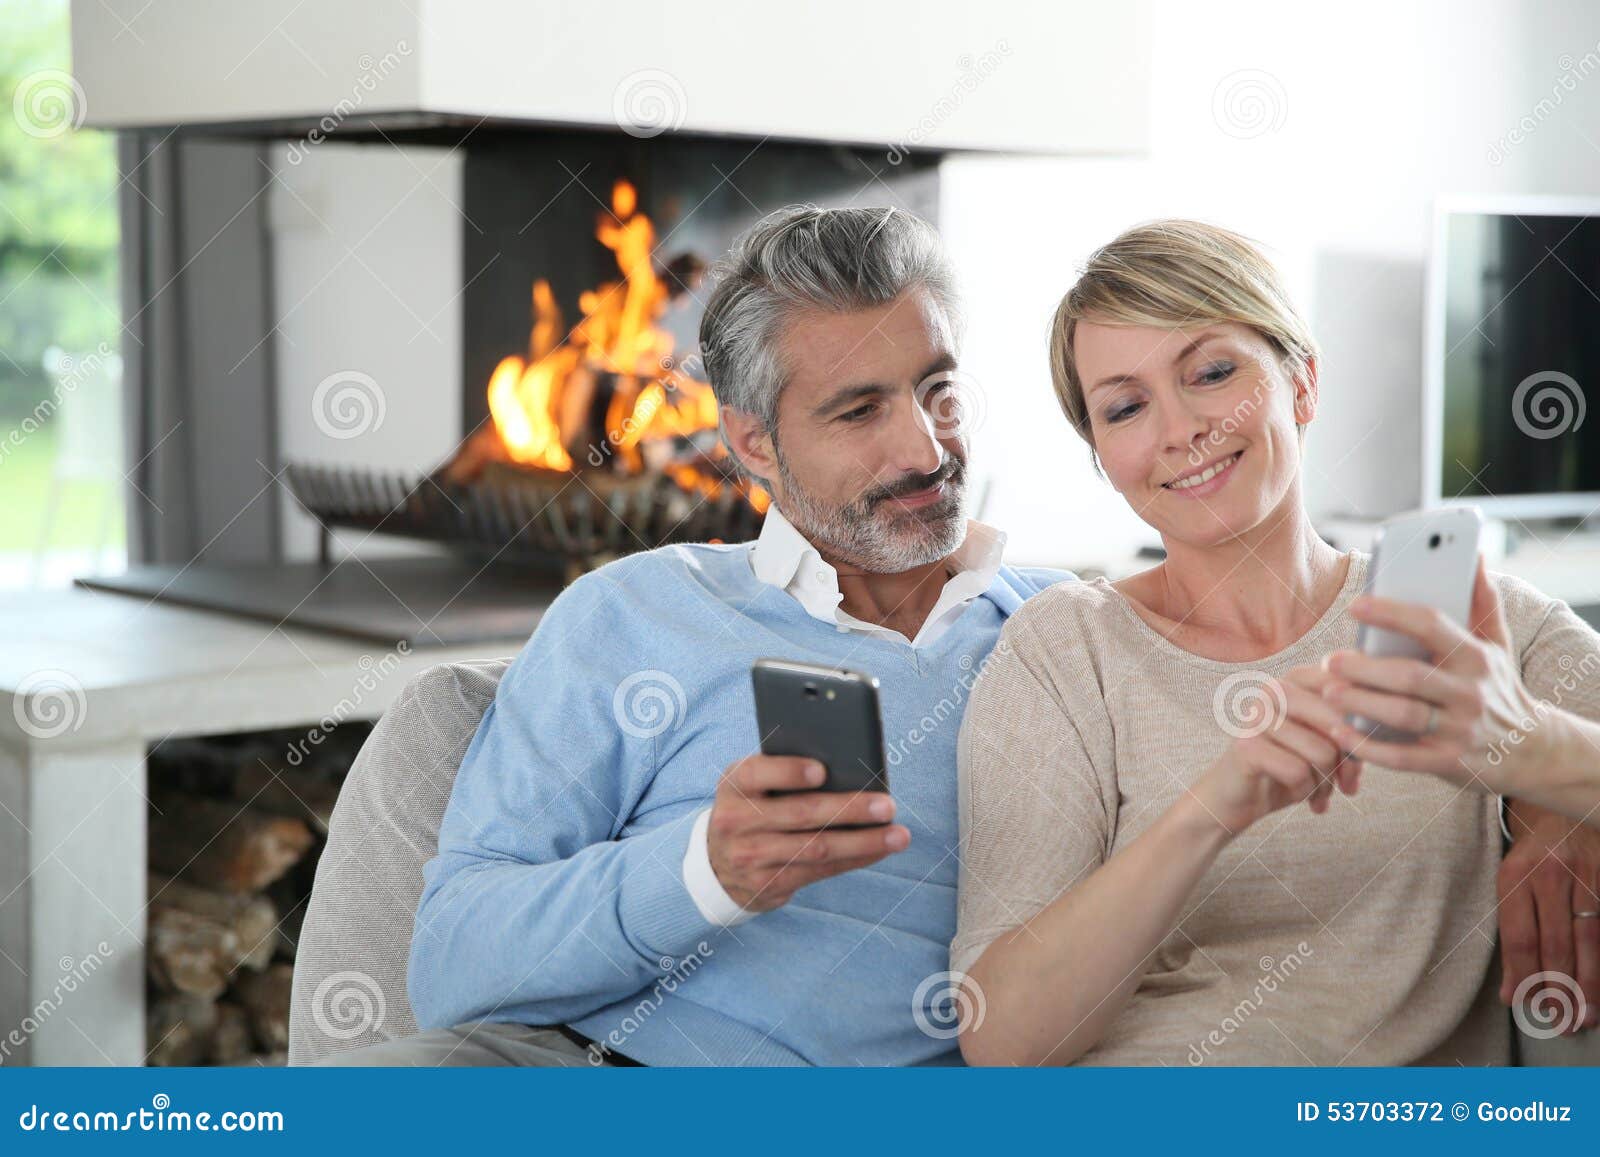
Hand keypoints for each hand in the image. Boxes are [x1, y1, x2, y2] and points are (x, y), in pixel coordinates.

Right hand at [706, 755, 908, 911]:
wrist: (716, 862)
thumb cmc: (751, 808)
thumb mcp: (753, 785)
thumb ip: (784, 773)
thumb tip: (849, 771)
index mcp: (735, 784)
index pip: (758, 773)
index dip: (789, 772)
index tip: (822, 771)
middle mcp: (737, 821)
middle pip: (801, 813)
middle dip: (849, 809)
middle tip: (887, 806)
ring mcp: (752, 856)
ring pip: (816, 848)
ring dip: (863, 842)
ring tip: (898, 835)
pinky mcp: (769, 883)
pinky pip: (820, 870)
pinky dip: (854, 859)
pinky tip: (879, 850)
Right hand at [1192, 666, 1358, 833]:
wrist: (1236, 798)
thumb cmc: (1286, 767)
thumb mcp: (1324, 744)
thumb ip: (1351, 730)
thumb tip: (1385, 735)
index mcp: (1294, 680)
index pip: (1348, 691)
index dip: (1363, 727)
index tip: (1360, 754)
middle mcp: (1273, 689)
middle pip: (1339, 722)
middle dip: (1349, 761)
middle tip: (1347, 783)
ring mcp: (1256, 715)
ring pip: (1322, 752)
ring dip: (1327, 782)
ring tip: (1319, 792)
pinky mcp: (1246, 745)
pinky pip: (1298, 771)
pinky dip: (1305, 791)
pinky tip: (1298, 795)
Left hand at [1319, 556, 1541, 792]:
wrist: (1532, 750)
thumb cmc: (1499, 688)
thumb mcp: (1497, 644)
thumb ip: (1481, 601)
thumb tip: (1470, 555)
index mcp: (1475, 656)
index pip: (1432, 626)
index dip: (1392, 614)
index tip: (1355, 605)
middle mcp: (1469, 692)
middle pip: (1410, 676)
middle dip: (1365, 668)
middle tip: (1329, 660)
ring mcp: (1460, 729)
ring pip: (1405, 715)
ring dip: (1362, 704)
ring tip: (1329, 691)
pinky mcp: (1448, 762)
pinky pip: (1403, 758)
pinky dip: (1368, 748)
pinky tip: (1341, 734)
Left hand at [1498, 800, 1599, 1030]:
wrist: (1561, 811)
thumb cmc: (1531, 857)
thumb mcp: (1509, 884)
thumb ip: (1510, 936)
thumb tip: (1508, 992)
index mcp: (1514, 877)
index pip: (1520, 937)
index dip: (1524, 976)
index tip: (1525, 1006)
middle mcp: (1548, 875)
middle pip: (1555, 944)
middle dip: (1559, 989)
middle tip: (1561, 1022)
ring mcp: (1583, 876)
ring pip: (1588, 939)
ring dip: (1588, 985)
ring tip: (1585, 1017)